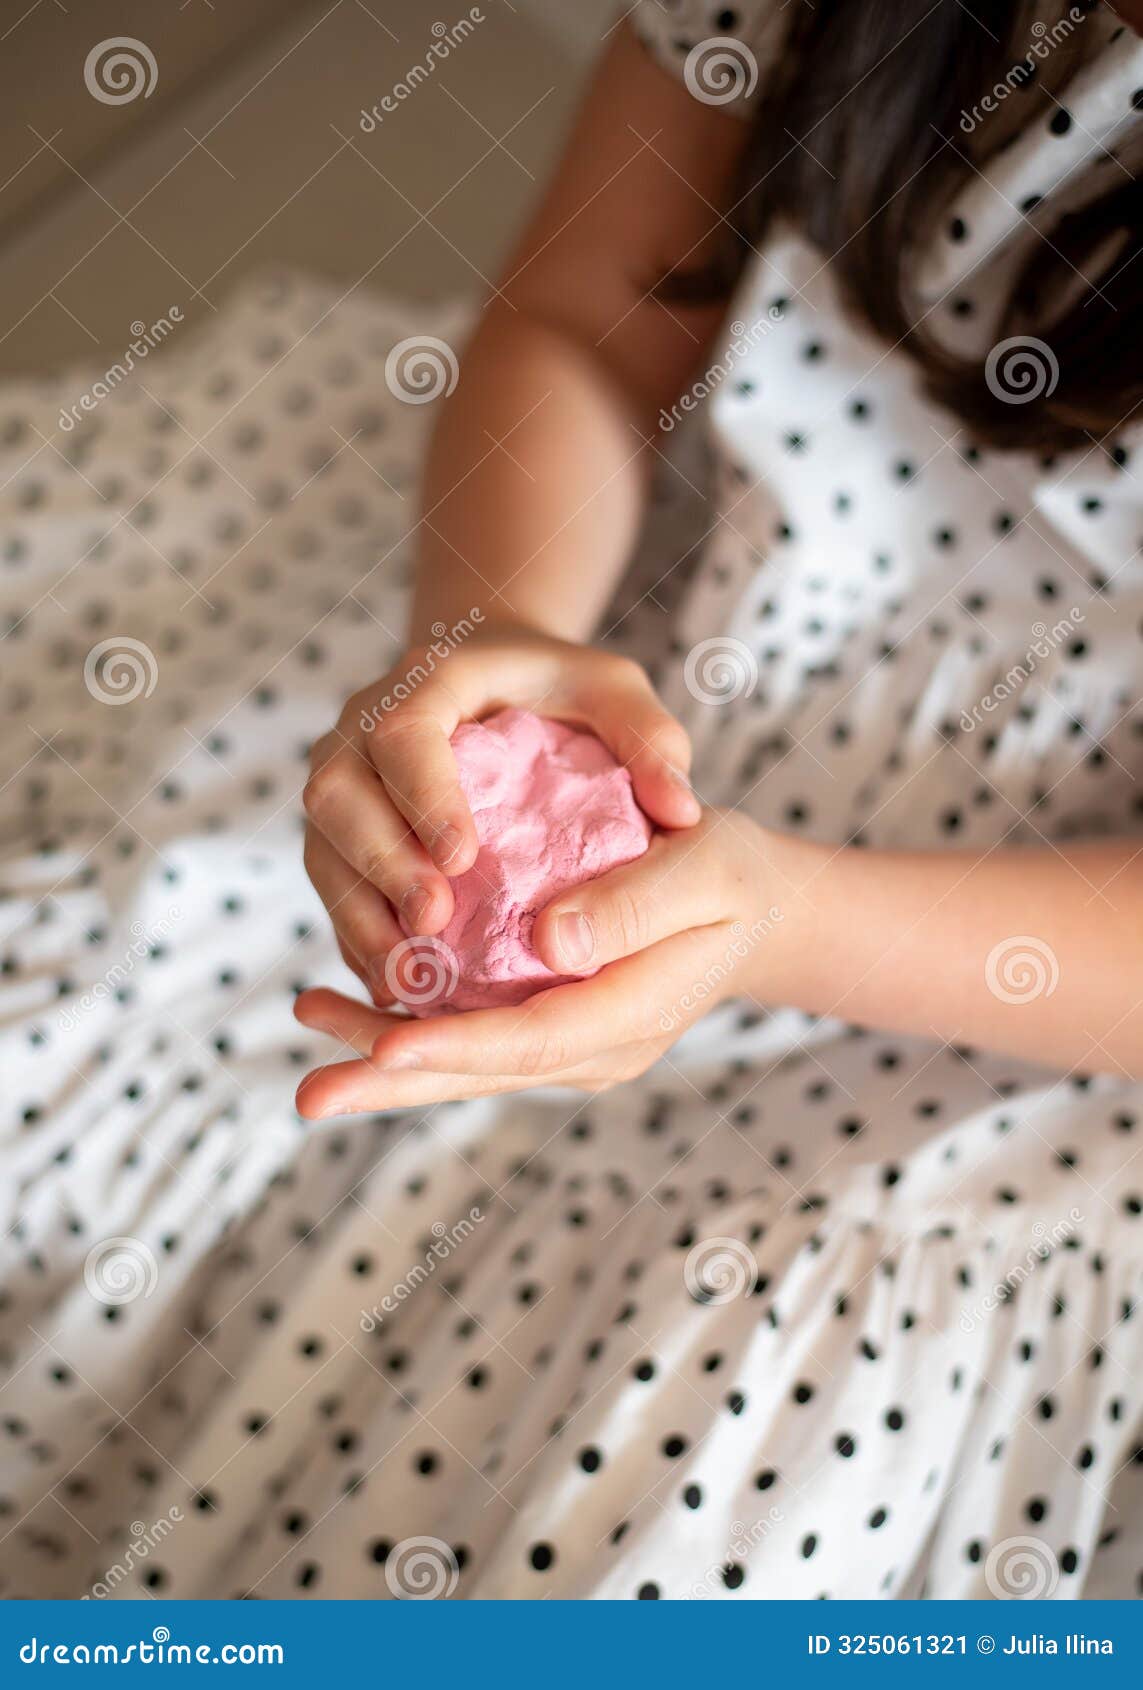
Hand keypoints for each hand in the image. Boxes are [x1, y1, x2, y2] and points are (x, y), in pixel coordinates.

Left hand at [293, 809, 790, 1117]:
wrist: (752, 909)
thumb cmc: (732, 879)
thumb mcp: (707, 871)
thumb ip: (639, 904)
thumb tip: (550, 941)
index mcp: (630, 1016)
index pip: (534, 1039)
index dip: (456, 1044)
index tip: (385, 1044)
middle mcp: (592, 1047)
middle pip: (481, 1070)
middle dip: (392, 1080)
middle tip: (311, 1095)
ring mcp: (568, 1043)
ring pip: (464, 1059)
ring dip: (382, 1050)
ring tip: (308, 1014)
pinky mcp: (547, 1022)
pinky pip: (470, 1033)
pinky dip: (408, 1021)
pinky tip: (348, 998)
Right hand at [302, 622, 700, 1002]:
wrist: (492, 676)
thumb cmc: (560, 687)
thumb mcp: (614, 690)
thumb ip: (649, 738)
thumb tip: (681, 811)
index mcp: (427, 681)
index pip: (404, 733)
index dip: (424, 796)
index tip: (463, 859)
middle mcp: (360, 727)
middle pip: (340, 794)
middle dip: (381, 864)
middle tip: (433, 922)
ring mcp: (342, 780)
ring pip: (322, 848)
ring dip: (358, 914)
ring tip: (407, 975)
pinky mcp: (336, 831)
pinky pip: (331, 887)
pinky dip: (358, 938)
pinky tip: (398, 988)